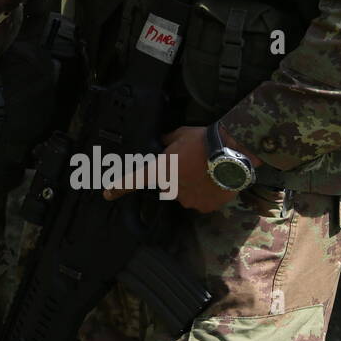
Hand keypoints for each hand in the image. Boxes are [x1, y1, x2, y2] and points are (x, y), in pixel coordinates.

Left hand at [102, 126, 234, 212]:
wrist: (232, 153)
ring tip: (205, 171)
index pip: (133, 180)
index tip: (107, 193)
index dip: (119, 188)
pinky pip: (201, 201)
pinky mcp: (204, 206)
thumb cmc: (203, 140)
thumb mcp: (180, 134)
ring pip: (184, 194)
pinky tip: (214, 181)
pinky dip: (206, 193)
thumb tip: (163, 141)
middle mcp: (169, 189)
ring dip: (191, 185)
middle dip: (175, 177)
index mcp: (160, 170)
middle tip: (190, 164)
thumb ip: (167, 141)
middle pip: (167, 186)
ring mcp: (187, 200)